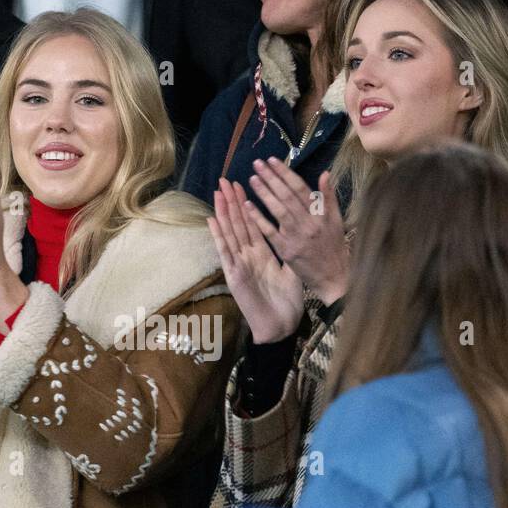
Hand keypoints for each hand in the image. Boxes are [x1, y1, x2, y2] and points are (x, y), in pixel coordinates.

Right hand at [208, 179, 305, 344]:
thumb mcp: (291, 272)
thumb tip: (295, 234)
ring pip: (230, 233)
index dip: (247, 204)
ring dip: (223, 212)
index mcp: (262, 254)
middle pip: (238, 223)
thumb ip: (288, 252)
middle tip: (226, 180)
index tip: (243, 185)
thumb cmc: (287, 304)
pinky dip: (218, 235)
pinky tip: (212, 219)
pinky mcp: (234, 275)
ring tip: (218, 192)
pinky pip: (225, 252)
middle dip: (232, 201)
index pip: (253, 224)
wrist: (281, 327)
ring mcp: (239, 264)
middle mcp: (248, 256)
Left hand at [246, 159, 349, 305]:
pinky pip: (270, 231)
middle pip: (287, 196)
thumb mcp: (337, 221)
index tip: (272, 160)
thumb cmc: (335, 248)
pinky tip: (247, 205)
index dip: (285, 173)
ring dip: (264, 193)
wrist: (334, 278)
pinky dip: (258, 217)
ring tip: (252, 179)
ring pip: (278, 210)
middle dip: (271, 178)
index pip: (300, 188)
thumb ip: (329, 197)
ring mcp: (297, 237)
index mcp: (321, 214)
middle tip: (257, 164)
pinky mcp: (286, 251)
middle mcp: (309, 223)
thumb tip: (324, 173)